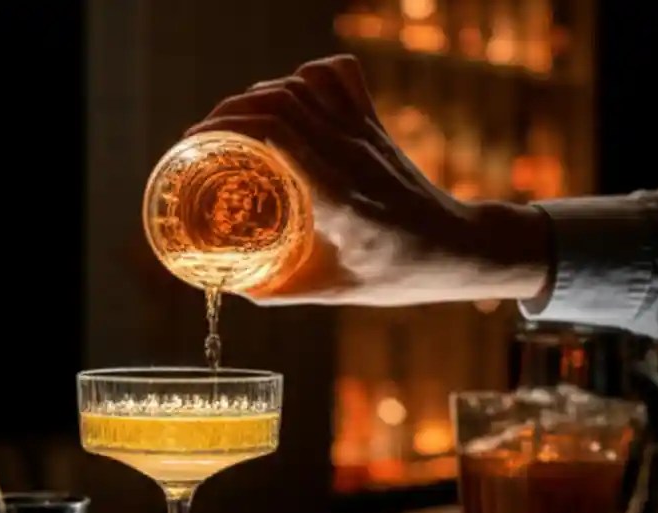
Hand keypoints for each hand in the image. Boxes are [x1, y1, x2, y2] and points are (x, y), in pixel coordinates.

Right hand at [185, 54, 551, 306]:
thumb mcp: (337, 292)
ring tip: (235, 118)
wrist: (461, 248)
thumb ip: (281, 291)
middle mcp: (352, 157)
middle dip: (231, 109)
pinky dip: (305, 76)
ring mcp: (367, 136)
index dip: (227, 129)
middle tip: (204, 134)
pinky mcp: (376, 127)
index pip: (276, 135)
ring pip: (305, 84)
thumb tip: (232, 291)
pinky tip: (287, 98)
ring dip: (263, 92)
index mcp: (339, 198)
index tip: (196, 144)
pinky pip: (340, 79)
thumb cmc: (401, 275)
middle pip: (281, 102)